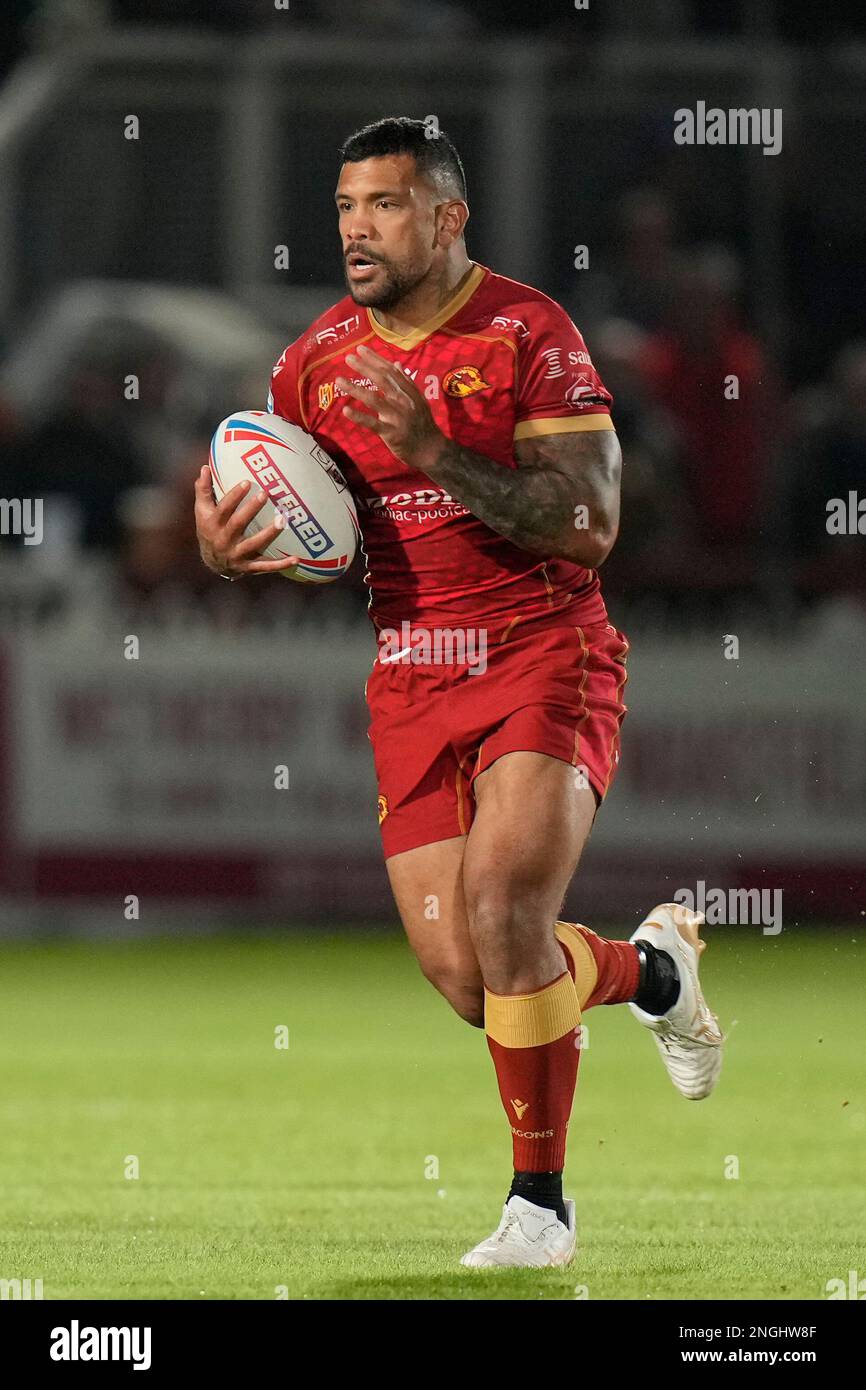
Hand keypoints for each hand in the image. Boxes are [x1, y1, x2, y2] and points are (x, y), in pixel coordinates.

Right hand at [193, 467, 300, 577]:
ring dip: (269, 533)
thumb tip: (205, 467)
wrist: (212, 563)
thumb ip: (203, 490)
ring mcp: (236, 555)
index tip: (247, 482)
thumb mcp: (202, 511)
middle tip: (265, 494)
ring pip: (254, 544)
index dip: (234, 496)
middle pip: (238, 524)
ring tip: (283, 520)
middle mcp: (223, 540)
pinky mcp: (248, 567)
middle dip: (251, 509)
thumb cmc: (210, 529)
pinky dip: (280, 565)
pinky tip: (295, 559)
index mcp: (213, 524)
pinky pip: (265, 566)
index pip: (223, 508)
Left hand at [336, 344, 443, 469]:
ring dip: (355, 389)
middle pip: (381, 380)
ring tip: (339, 380)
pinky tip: (345, 410)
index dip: (375, 359)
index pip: (390, 371)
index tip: (361, 349)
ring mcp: (396, 417)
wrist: (431, 450)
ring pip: (374, 399)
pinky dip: (359, 416)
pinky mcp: (391, 433)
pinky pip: (373, 423)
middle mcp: (402, 401)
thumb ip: (407, 382)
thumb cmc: (423, 425)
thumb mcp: (419, 400)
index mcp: (408, 392)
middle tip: (348, 358)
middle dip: (364, 367)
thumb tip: (396, 363)